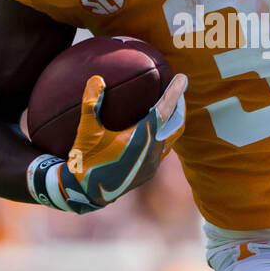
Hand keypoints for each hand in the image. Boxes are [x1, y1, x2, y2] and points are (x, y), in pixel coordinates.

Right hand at [47, 73, 187, 212]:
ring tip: (172, 107)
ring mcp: (152, 164)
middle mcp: (152, 152)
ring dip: (173, 122)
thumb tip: (97, 78)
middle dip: (180, 106)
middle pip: (176, 125)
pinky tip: (158, 130)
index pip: (164, 111)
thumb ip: (91, 103)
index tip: (183, 77)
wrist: (86, 193)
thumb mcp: (86, 131)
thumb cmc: (86, 160)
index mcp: (140, 139)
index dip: (174, 93)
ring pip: (172, 138)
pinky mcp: (149, 172)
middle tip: (180, 89)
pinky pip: (164, 149)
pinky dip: (165, 135)